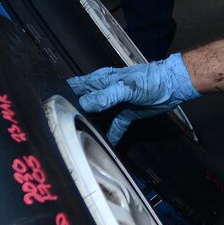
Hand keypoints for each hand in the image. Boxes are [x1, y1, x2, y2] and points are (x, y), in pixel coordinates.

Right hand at [68, 54, 198, 143]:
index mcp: (100, 80)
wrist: (172, 86)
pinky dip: (110, 134)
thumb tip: (83, 104)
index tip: (51, 107)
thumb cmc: (149, 80)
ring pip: (98, 116)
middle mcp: (104, 92)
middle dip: (74, 113)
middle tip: (62, 128)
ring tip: (78, 138)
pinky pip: (115, 126)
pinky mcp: (126, 114)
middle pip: (84, 103)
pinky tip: (105, 144)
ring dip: (91, 125)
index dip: (63, 94)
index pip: (76, 86)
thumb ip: (104, 96)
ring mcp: (115, 104)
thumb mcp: (125, 88)